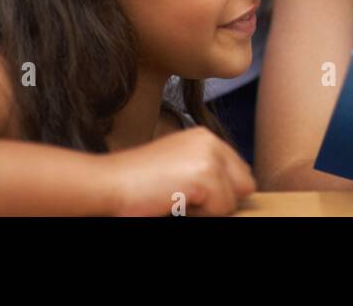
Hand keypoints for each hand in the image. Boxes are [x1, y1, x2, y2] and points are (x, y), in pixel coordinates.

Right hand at [102, 127, 255, 216]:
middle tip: (185, 199)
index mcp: (204, 137)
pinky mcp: (206, 174)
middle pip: (245, 183)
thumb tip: (233, 193)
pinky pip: (222, 209)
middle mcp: (211, 141)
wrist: (107, 184)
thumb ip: (204, 171)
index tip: (195, 198)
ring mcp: (210, 156)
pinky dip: (200, 215)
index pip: (239, 171)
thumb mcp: (176, 167)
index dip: (223, 192)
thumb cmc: (135, 183)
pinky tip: (175, 202)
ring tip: (177, 199)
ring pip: (233, 200)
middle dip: (222, 199)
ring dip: (209, 209)